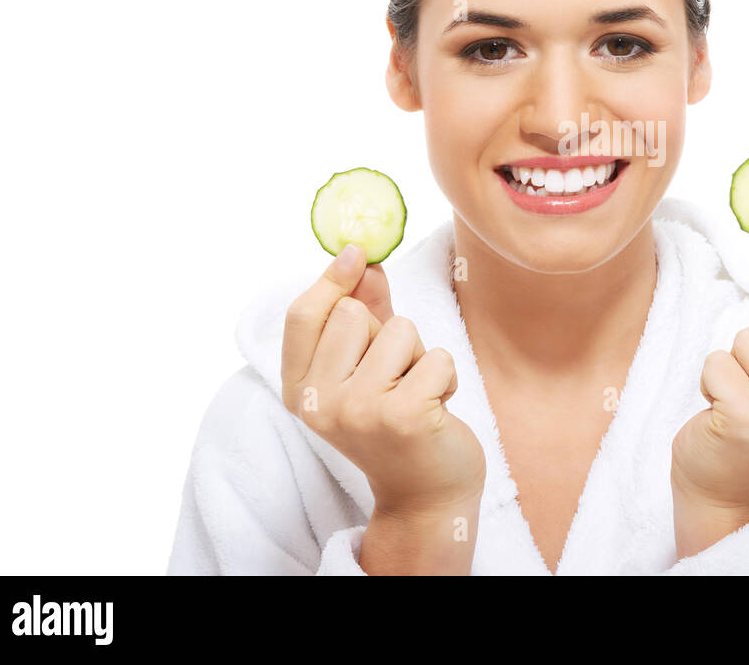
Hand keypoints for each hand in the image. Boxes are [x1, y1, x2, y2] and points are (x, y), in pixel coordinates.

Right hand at [280, 244, 486, 519]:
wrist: (425, 496)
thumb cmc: (398, 422)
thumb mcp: (370, 368)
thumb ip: (363, 315)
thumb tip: (364, 262)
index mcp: (302, 391)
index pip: (303, 316)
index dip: (330, 279)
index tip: (356, 254)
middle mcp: (322, 402)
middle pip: (354, 314)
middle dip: (386, 333)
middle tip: (395, 377)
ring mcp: (360, 411)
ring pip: (400, 331)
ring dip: (420, 357)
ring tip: (417, 394)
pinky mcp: (403, 417)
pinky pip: (437, 357)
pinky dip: (446, 377)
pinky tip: (437, 410)